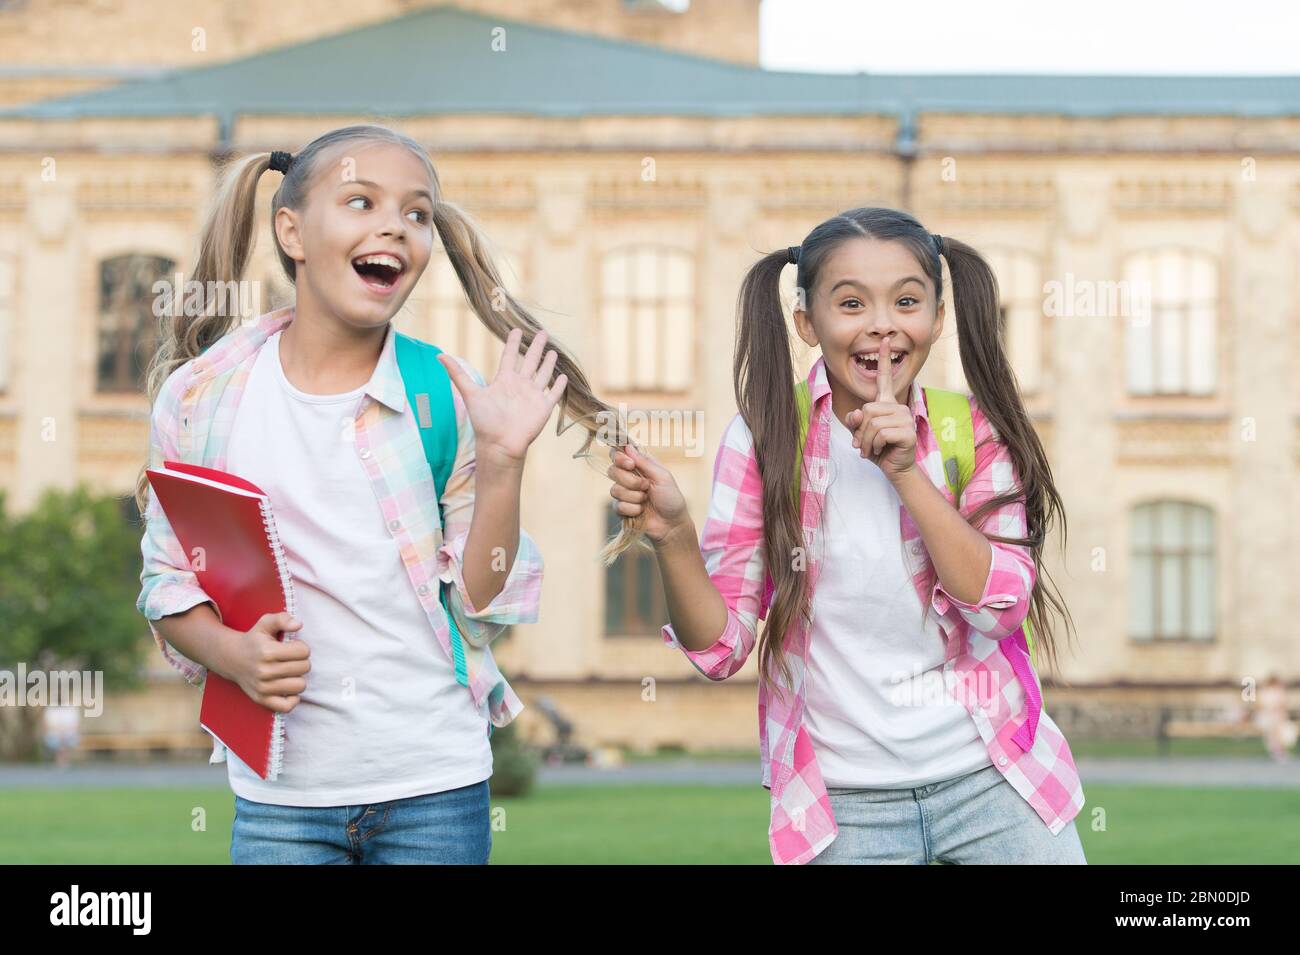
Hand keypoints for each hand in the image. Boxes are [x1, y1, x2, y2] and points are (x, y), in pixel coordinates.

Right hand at [222, 612, 309, 713]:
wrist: (231, 658)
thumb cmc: (254, 640)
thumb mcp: (265, 623)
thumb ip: (282, 618)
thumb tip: (298, 624)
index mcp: (267, 651)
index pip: (304, 651)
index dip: (301, 647)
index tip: (292, 647)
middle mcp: (264, 671)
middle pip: (304, 668)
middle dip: (301, 661)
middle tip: (290, 659)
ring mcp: (263, 688)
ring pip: (300, 686)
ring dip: (298, 678)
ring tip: (288, 672)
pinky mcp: (261, 700)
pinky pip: (287, 706)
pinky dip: (292, 699)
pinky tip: (287, 688)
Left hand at [437, 328, 568, 469]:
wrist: (500, 444)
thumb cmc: (484, 421)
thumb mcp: (471, 393)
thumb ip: (457, 374)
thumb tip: (439, 356)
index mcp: (504, 380)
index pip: (510, 356)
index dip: (513, 343)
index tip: (517, 330)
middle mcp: (519, 385)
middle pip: (530, 361)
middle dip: (536, 347)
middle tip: (542, 332)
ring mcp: (532, 396)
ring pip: (543, 374)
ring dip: (549, 363)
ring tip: (554, 351)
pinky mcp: (543, 407)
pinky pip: (553, 393)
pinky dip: (559, 385)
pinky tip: (564, 376)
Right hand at [606, 443, 691, 544]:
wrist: (672, 524)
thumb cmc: (671, 498)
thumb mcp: (662, 476)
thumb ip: (644, 462)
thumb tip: (627, 446)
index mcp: (639, 465)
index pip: (618, 454)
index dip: (619, 457)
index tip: (630, 464)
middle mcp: (629, 477)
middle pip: (612, 470)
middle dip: (630, 480)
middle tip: (646, 486)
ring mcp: (624, 493)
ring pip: (614, 490)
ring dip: (634, 496)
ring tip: (646, 500)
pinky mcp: (622, 509)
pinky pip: (618, 505)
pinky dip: (633, 509)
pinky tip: (641, 511)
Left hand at [845, 334, 916, 481]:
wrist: (894, 468)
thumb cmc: (878, 449)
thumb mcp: (861, 434)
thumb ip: (855, 421)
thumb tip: (856, 414)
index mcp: (887, 403)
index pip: (885, 378)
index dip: (884, 359)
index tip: (885, 339)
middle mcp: (898, 406)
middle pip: (867, 409)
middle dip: (860, 431)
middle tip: (863, 444)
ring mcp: (905, 418)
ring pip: (872, 423)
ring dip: (865, 441)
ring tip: (870, 449)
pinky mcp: (908, 431)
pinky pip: (881, 433)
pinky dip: (874, 445)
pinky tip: (880, 451)